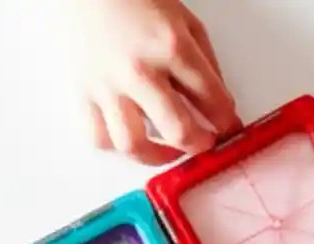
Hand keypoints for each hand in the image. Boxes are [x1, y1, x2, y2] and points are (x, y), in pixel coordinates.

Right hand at [66, 0, 240, 165]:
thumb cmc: (135, 0)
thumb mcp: (185, 22)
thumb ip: (205, 63)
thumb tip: (218, 102)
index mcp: (172, 48)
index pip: (213, 100)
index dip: (228, 122)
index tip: (230, 129)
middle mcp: (140, 72)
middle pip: (179, 131)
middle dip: (200, 144)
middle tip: (205, 143)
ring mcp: (109, 86)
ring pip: (134, 144)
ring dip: (159, 157)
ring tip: (169, 151)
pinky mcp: (84, 94)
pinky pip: (100, 137)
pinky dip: (118, 145)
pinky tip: (133, 137)